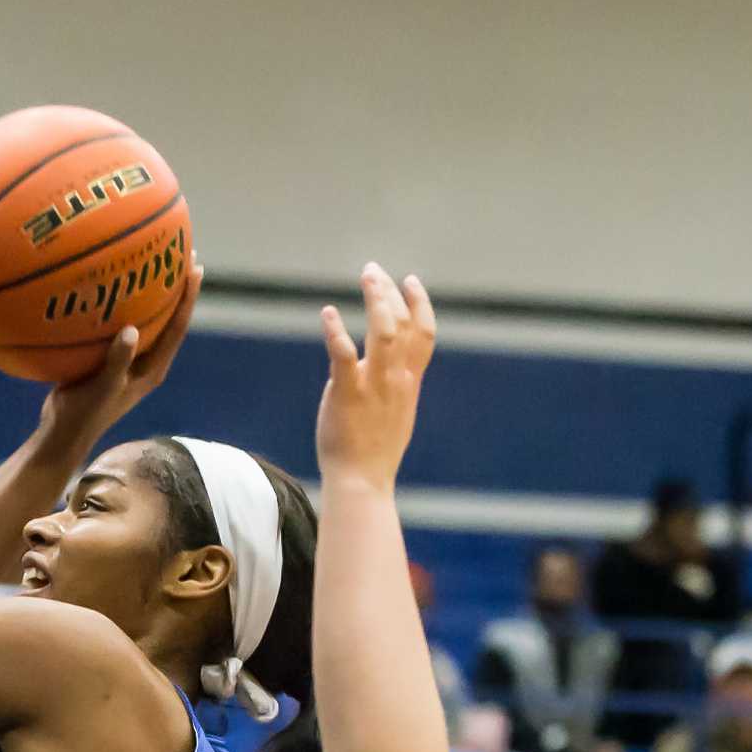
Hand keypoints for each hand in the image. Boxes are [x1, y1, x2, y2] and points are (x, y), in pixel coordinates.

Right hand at [40, 264, 202, 448]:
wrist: (62, 433)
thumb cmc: (85, 415)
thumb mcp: (103, 389)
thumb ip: (118, 361)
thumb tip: (132, 330)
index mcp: (153, 370)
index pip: (177, 328)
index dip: (188, 298)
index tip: (194, 268)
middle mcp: (145, 362)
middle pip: (168, 318)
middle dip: (176, 288)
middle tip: (180, 253)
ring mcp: (127, 360)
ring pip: (145, 319)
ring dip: (149, 292)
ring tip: (149, 260)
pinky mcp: (108, 358)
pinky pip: (118, 324)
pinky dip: (118, 304)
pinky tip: (107, 283)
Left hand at [314, 264, 436, 491]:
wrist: (362, 481)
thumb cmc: (374, 452)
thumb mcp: (394, 414)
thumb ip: (392, 387)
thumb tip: (376, 371)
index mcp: (409, 382)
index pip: (424, 334)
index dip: (420, 304)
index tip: (410, 280)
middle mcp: (397, 379)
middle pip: (404, 324)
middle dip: (391, 292)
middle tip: (373, 271)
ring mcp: (374, 385)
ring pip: (383, 331)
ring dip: (376, 299)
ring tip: (367, 277)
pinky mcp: (348, 393)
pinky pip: (343, 355)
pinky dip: (336, 330)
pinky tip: (327, 313)